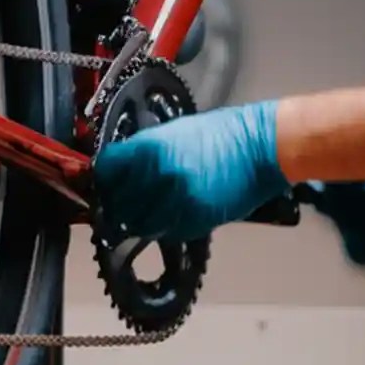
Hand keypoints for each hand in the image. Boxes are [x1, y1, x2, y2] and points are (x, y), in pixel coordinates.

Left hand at [91, 101, 290, 241]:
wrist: (261, 148)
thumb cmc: (219, 134)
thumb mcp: (173, 132)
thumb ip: (144, 152)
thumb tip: (121, 168)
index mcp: (149, 150)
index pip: (106, 170)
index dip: (103, 178)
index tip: (106, 180)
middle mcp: (157, 179)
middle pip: (117, 202)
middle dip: (115, 202)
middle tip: (120, 200)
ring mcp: (175, 204)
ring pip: (137, 224)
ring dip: (135, 220)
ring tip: (142, 212)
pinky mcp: (193, 223)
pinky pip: (163, 232)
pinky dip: (160, 227)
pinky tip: (167, 216)